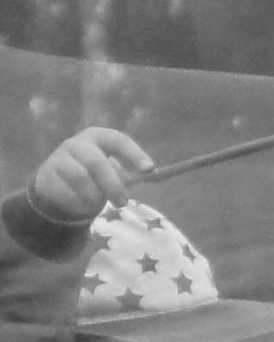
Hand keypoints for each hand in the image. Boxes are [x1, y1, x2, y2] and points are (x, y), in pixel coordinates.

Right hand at [19, 125, 152, 238]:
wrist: (56, 183)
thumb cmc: (93, 173)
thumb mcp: (113, 169)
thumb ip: (133, 172)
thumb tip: (158, 174)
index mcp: (98, 136)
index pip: (118, 140)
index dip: (134, 153)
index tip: (149, 169)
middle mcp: (77, 143)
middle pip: (97, 162)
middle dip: (112, 185)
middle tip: (122, 202)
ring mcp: (60, 158)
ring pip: (80, 179)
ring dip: (94, 195)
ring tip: (98, 203)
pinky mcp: (47, 175)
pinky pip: (65, 191)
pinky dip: (77, 202)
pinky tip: (80, 204)